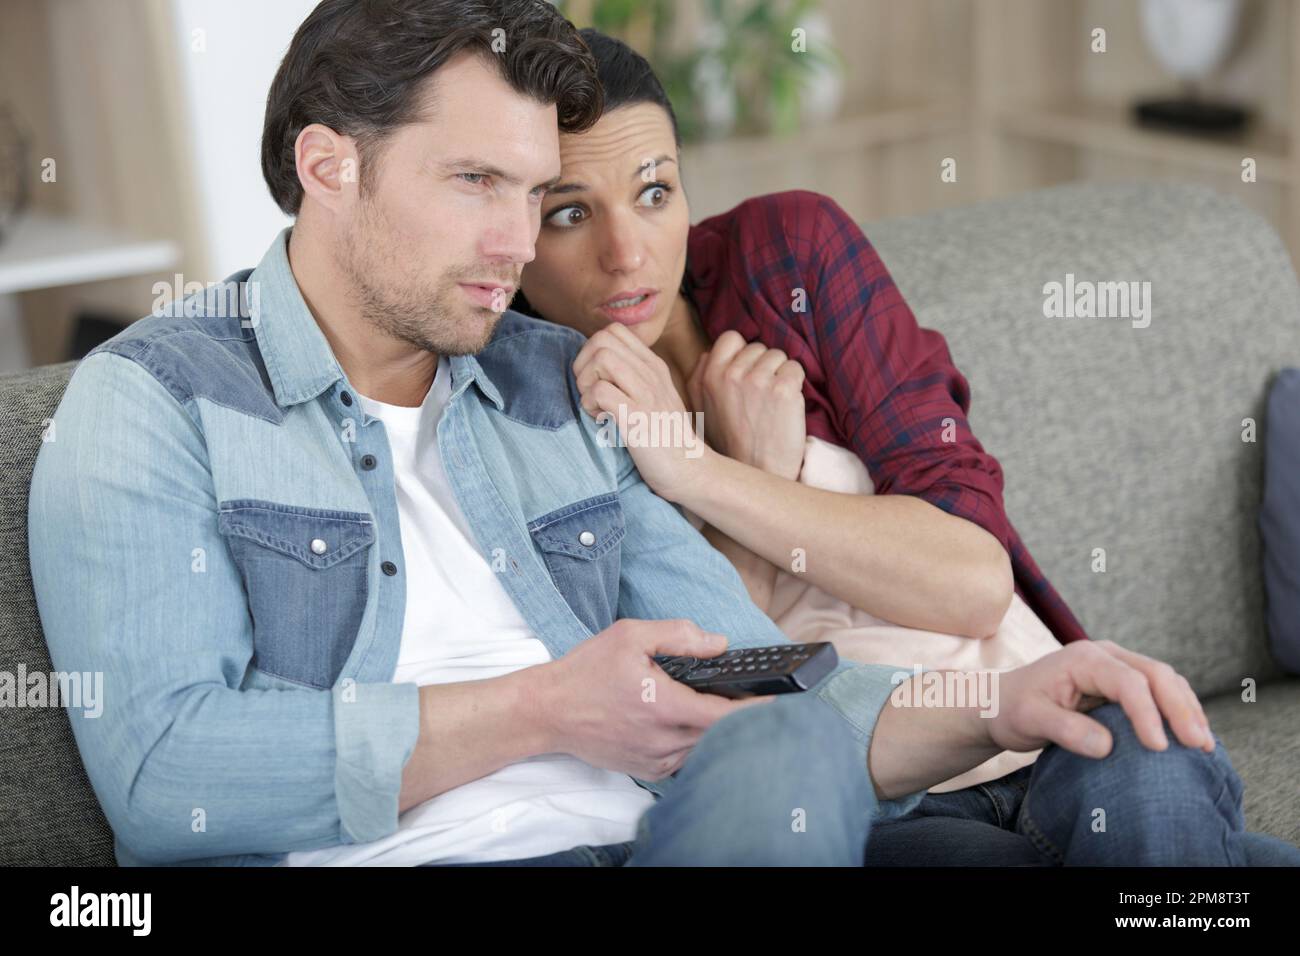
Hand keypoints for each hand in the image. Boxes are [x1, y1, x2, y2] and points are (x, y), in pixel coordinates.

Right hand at [532, 618, 774, 779]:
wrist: (548, 711)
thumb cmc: (586, 671)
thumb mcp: (630, 636)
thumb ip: (679, 635)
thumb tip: (719, 643)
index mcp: (663, 706)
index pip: (727, 715)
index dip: (758, 708)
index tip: (781, 699)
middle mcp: (663, 740)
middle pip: (721, 733)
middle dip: (737, 714)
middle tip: (744, 692)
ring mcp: (655, 760)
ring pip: (705, 747)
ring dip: (713, 728)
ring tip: (710, 702)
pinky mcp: (648, 771)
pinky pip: (685, 758)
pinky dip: (693, 740)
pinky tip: (683, 720)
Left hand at [572, 323, 706, 501]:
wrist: (692, 470)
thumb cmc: (666, 438)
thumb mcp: (655, 398)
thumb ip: (633, 378)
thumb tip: (597, 367)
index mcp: (654, 366)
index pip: (614, 330)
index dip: (592, 350)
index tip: (596, 379)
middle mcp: (651, 374)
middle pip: (602, 338)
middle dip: (584, 364)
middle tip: (590, 392)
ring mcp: (646, 394)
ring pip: (600, 358)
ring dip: (586, 383)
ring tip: (596, 407)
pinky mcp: (636, 418)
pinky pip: (599, 392)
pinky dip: (590, 406)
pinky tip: (602, 421)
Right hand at [687, 329, 806, 480]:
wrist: (757, 472)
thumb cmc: (730, 444)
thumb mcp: (700, 410)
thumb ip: (699, 378)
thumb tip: (708, 354)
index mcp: (709, 376)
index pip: (731, 338)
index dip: (743, 353)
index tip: (748, 373)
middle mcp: (731, 375)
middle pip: (759, 347)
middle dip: (764, 366)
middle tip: (761, 397)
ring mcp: (758, 381)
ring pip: (779, 356)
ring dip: (781, 375)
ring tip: (773, 403)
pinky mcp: (783, 390)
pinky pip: (796, 369)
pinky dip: (796, 385)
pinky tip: (786, 406)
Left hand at [988, 640, 1213, 758]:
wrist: (1002, 703)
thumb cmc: (1012, 710)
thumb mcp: (1030, 721)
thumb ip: (1065, 730)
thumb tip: (1107, 747)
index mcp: (1083, 659)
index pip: (1128, 682)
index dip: (1148, 714)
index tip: (1159, 748)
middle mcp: (1105, 656)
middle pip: (1156, 675)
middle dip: (1181, 709)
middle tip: (1199, 745)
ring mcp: (1117, 666)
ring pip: (1165, 681)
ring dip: (1187, 709)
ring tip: (1204, 744)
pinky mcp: (1123, 683)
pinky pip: (1159, 692)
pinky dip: (1178, 711)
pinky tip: (1192, 736)